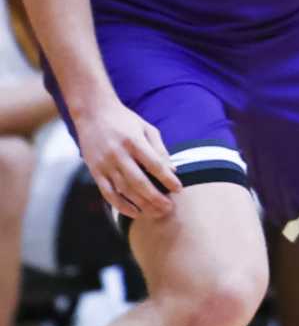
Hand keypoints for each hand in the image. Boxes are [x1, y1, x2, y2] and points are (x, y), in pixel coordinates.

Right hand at [75, 99, 179, 219]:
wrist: (92, 112)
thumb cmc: (125, 120)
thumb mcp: (147, 128)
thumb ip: (159, 150)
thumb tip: (173, 171)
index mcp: (133, 141)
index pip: (154, 165)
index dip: (167, 179)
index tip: (179, 189)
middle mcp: (117, 154)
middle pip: (139, 182)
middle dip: (155, 198)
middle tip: (169, 208)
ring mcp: (104, 164)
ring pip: (123, 190)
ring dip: (141, 205)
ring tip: (156, 213)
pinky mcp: (94, 171)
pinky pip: (108, 193)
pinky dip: (121, 205)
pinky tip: (135, 213)